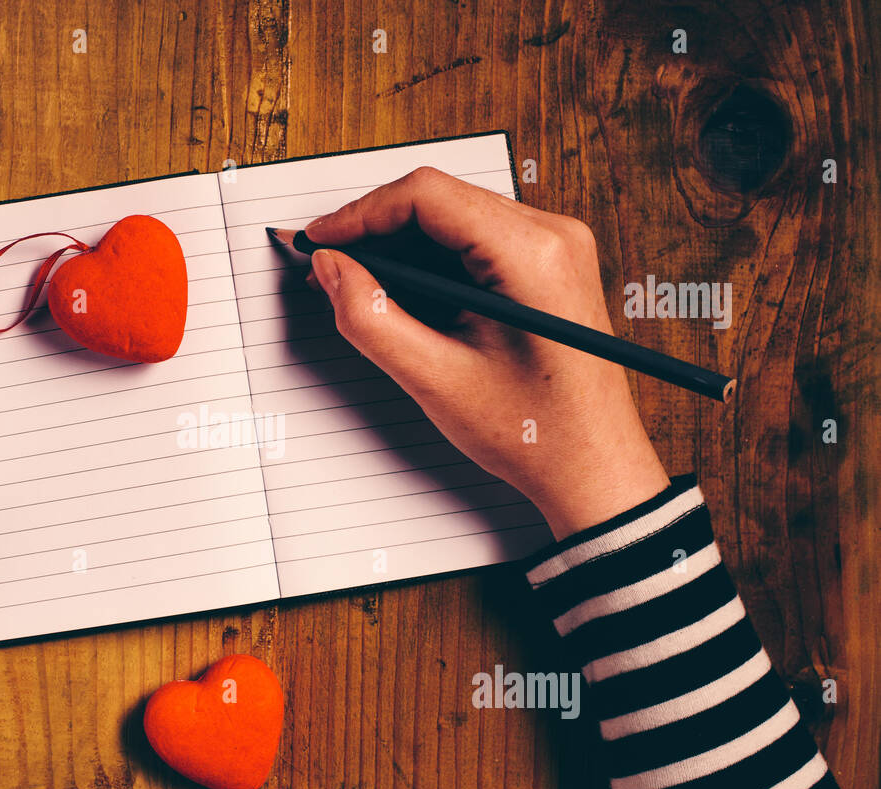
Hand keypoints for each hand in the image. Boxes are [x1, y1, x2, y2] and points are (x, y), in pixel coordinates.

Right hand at [304, 166, 669, 539]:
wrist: (593, 468)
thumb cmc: (535, 434)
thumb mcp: (435, 379)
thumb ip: (370, 317)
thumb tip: (330, 268)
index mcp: (532, 255)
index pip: (426, 196)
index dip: (360, 214)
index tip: (319, 240)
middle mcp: (553, 237)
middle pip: (439, 201)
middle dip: (375, 231)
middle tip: (327, 266)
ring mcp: (556, 248)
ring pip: (454, 219)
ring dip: (400, 247)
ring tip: (357, 286)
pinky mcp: (550, 266)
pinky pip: (476, 242)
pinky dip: (431, 262)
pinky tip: (401, 297)